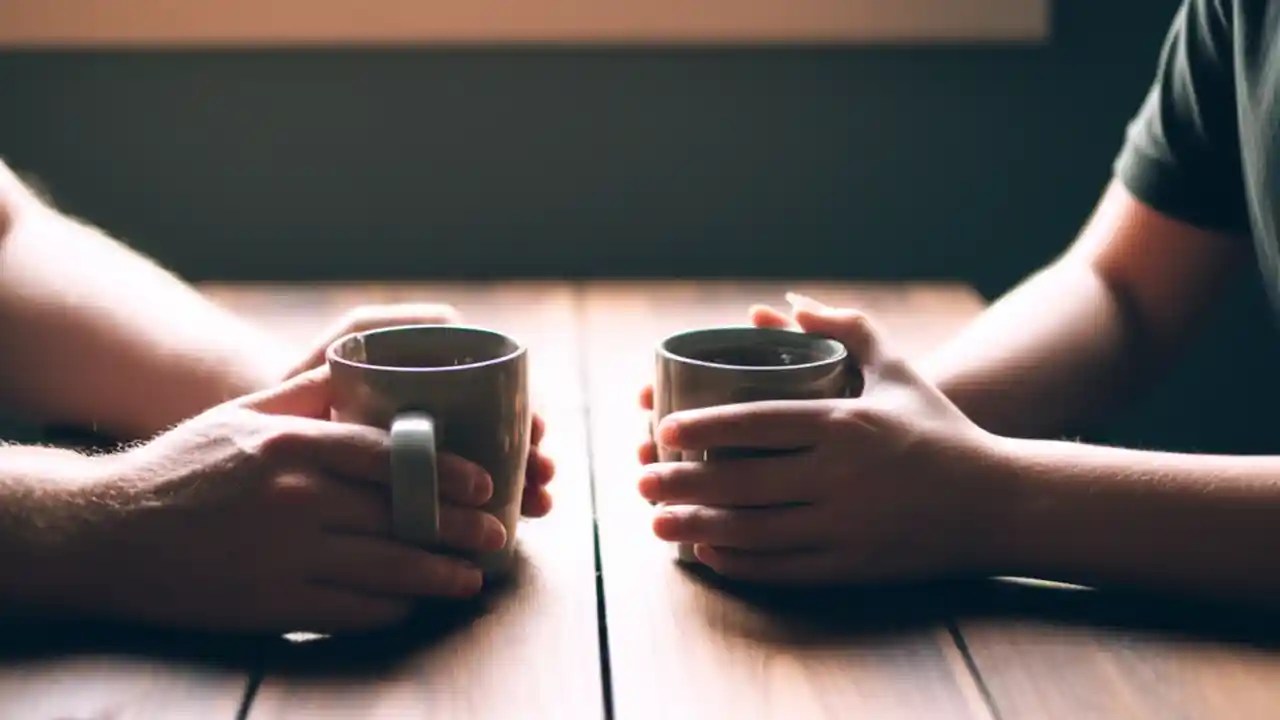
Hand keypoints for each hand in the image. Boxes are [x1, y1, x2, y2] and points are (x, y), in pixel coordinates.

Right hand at [57, 368, 504, 632]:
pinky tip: (413, 603)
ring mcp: (284, 557)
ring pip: (388, 570)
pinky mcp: (271, 606)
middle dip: (459, 529)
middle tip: (497, 534)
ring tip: (471, 577)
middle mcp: (293, 499)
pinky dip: (392, 608)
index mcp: (291, 445)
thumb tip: (369, 368)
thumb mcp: (242, 416)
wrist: (107, 535)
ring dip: (440, 577)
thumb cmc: (182, 466)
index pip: (390, 457)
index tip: (484, 483)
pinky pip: (352, 611)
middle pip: (401, 516)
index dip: (447, 473)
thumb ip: (308, 394)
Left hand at [280, 302, 554, 517]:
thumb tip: (454, 320)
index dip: (526, 417)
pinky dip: (487, 520)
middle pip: (502, 446)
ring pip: (489, 483)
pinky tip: (513, 529)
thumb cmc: (309, 378)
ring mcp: (426, 470)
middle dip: (532, 460)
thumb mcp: (351, 340)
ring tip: (540, 503)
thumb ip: (392, 322)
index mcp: (437, 395)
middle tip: (545, 474)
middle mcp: (440, 432)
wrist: (261, 439)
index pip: (499, 406)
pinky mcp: (411, 505)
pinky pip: (457, 517)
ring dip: (524, 492)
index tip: (540, 431)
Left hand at [637, 294, 1004, 584]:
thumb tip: (784, 304)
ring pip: (754, 531)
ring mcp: (846, 527)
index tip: (660, 429)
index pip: (757, 424)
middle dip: (681, 482)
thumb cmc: (941, 429)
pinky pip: (782, 569)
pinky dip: (738, 563)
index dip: (702, 427)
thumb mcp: (899, 370)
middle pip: (742, 481)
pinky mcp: (853, 566)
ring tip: (655, 522)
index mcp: (847, 423)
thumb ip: (845, 329)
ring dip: (696, 528)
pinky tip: (706, 554)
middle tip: (639, 478)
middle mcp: (842, 476)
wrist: (1000, 504)